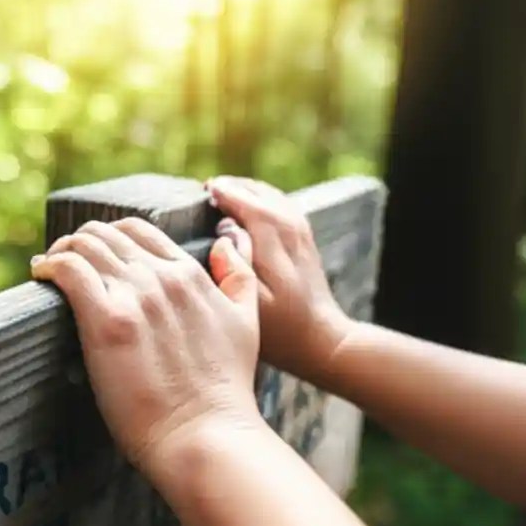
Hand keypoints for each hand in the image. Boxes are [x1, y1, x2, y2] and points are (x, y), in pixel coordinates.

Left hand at [31, 217, 262, 476]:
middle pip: (107, 234)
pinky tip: (40, 273)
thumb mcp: (246, 324)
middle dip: (81, 241)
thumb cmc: (224, 391)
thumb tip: (224, 244)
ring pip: (85, 245)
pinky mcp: (108, 320)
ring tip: (48, 266)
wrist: (206, 435)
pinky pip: (69, 269)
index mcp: (190, 274)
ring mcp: (135, 296)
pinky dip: (49, 264)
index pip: (139, 230)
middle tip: (63, 260)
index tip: (94, 254)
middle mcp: (162, 277)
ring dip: (61, 250)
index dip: (111, 236)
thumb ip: (238, 279)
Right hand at [206, 176, 355, 379]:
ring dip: (246, 189)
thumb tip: (225, 228)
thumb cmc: (281, 329)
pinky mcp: (304, 238)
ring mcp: (300, 231)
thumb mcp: (253, 302)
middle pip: (258, 192)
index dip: (223, 191)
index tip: (202, 189)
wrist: (323, 339)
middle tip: (206, 188)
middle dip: (232, 186)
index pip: (246, 200)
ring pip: (270, 195)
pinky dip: (261, 198)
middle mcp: (290, 228)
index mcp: (274, 239)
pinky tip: (247, 205)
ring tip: (222, 192)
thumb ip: (237, 262)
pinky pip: (280, 203)